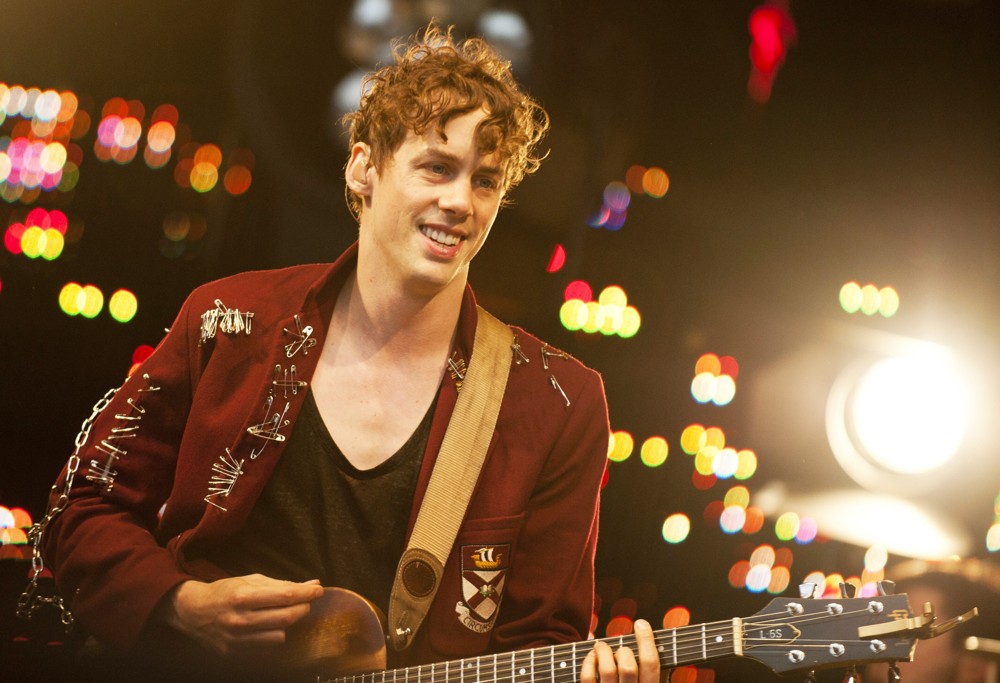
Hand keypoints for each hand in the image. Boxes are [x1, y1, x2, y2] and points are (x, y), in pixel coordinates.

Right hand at [158, 573, 324, 655]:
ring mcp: (237, 639)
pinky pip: (267, 645)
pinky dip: (275, 634)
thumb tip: (312, 585)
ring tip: (286, 612)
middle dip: (303, 608)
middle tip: (308, 601)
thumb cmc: (226, 591)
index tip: (319, 590)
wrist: (193, 612)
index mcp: (243, 597)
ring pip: (280, 634)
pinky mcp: (235, 652)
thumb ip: (282, 584)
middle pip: (286, 618)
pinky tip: (271, 624)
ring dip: (289, 622)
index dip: (306, 594)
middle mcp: (240, 620)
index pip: (285, 596)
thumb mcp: (250, 580)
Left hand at [580, 619, 659, 682]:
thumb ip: (649, 675)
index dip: (646, 640)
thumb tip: (647, 644)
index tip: (640, 624)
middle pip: (629, 667)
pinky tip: (592, 658)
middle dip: (624, 650)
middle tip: (621, 646)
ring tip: (601, 646)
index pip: (652, 665)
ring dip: (604, 651)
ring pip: (607, 670)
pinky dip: (588, 663)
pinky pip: (588, 679)